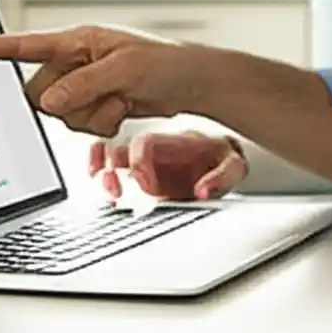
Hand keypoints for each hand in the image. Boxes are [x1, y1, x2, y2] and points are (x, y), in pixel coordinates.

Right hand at [0, 26, 198, 136]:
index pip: (24, 46)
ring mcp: (81, 86)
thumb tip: (48, 101)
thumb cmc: (164, 62)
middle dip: (70, 102)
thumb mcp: (124, 70)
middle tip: (105, 92)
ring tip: (119, 98)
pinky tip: (122, 109)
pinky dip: (101, 125)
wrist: (190, 84)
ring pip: (58, 115)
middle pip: (39, 94)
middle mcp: (72, 63)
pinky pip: (78, 126)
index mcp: (75, 41)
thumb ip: (84, 84)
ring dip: (90, 115)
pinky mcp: (93, 105)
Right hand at [89, 131, 248, 200]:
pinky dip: (101, 172)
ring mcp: (144, 161)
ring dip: (102, 172)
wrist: (223, 160)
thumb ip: (223, 176)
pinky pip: (112, 167)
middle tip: (114, 189)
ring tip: (106, 189)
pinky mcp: (139, 174)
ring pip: (111, 157)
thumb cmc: (222, 159)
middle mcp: (153, 148)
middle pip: (120, 149)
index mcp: (172, 142)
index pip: (145, 145)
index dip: (139, 163)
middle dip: (111, 167)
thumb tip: (204, 190)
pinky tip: (98, 182)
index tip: (142, 184)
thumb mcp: (233, 165)